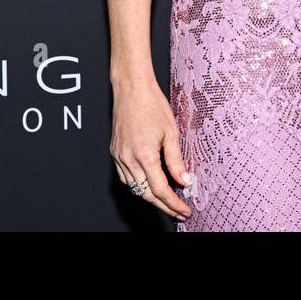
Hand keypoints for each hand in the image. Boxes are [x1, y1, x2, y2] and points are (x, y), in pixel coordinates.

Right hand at [110, 78, 193, 221]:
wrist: (131, 88)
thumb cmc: (152, 104)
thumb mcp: (171, 132)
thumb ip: (176, 160)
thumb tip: (185, 181)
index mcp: (144, 155)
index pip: (161, 190)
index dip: (174, 204)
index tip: (185, 211)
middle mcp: (128, 159)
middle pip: (146, 194)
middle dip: (163, 206)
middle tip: (179, 211)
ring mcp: (119, 157)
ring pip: (134, 188)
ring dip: (150, 197)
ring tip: (168, 200)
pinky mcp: (115, 152)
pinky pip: (125, 177)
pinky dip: (138, 185)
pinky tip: (149, 183)